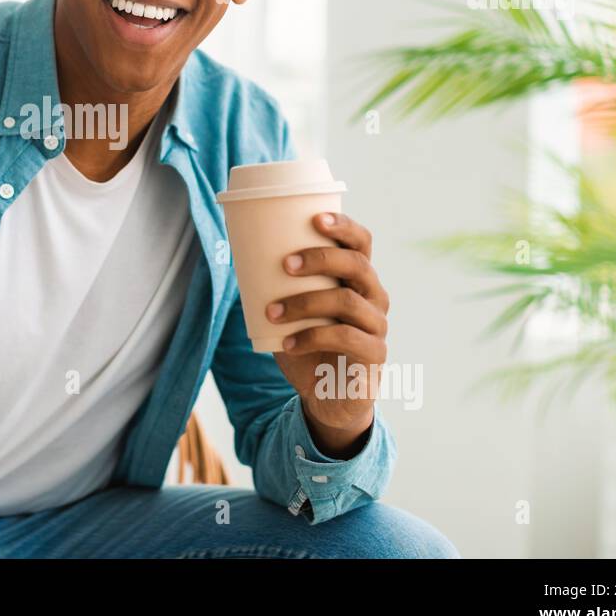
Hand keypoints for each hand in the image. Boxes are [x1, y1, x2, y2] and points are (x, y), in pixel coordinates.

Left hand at [266, 212, 389, 455]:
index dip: (343, 227)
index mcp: (357, 278)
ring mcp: (377, 325)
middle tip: (285, 264)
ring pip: (347, 300)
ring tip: (272, 312)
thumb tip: (238, 254)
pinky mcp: (374, 354)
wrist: (327, 396)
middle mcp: (374, 296)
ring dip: (304, 302)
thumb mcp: (294, 311)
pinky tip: (288, 344)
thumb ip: (278, 287)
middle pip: (357, 264)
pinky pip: (346, 338)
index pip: (362, 242)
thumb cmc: (308, 344)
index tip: (315, 219)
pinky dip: (312, 337)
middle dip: (319, 258)